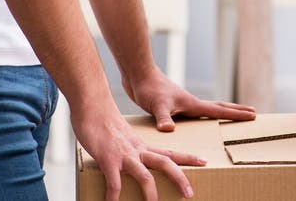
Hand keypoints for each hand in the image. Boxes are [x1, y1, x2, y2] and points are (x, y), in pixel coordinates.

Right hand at [72, 99, 205, 200]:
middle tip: (190, 194)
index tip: (204, 161)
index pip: (169, 151)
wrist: (91, 104)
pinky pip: (114, 183)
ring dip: (150, 193)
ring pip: (144, 175)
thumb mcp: (122, 137)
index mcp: (142, 145)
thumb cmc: (103, 120)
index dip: (187, 158)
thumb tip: (131, 161)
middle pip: (164, 162)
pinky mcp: (108, 159)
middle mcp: (137, 149)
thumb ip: (129, 149)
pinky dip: (114, 197)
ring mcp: (124, 154)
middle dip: (179, 178)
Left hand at [123, 66, 256, 131]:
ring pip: (205, 112)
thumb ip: (164, 118)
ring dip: (219, 115)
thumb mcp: (157, 105)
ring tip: (228, 120)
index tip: (254, 114)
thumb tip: (169, 130)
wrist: (137, 73)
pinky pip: (190, 116)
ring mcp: (181, 104)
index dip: (236, 114)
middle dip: (235, 112)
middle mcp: (189, 103)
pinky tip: (194, 128)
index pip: (218, 110)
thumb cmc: (148, 87)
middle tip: (252, 113)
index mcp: (191, 104)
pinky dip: (199, 121)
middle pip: (218, 108)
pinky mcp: (170, 107)